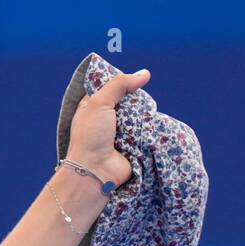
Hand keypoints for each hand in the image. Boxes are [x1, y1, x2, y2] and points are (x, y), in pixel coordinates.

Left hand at [64, 67, 151, 189]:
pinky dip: (150, 128)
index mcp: (92, 107)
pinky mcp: (133, 144)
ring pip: (139, 115)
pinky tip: (154, 123)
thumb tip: (145, 74)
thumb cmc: (90, 137)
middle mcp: (106, 118)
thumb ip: (119, 84)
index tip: (131, 80)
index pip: (110, 88)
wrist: (95, 171)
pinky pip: (146, 131)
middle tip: (142, 98)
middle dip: (136, 99)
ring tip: (148, 112)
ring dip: (144, 114)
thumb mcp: (99, 102)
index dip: (121, 83)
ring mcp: (120, 132)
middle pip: (128, 101)